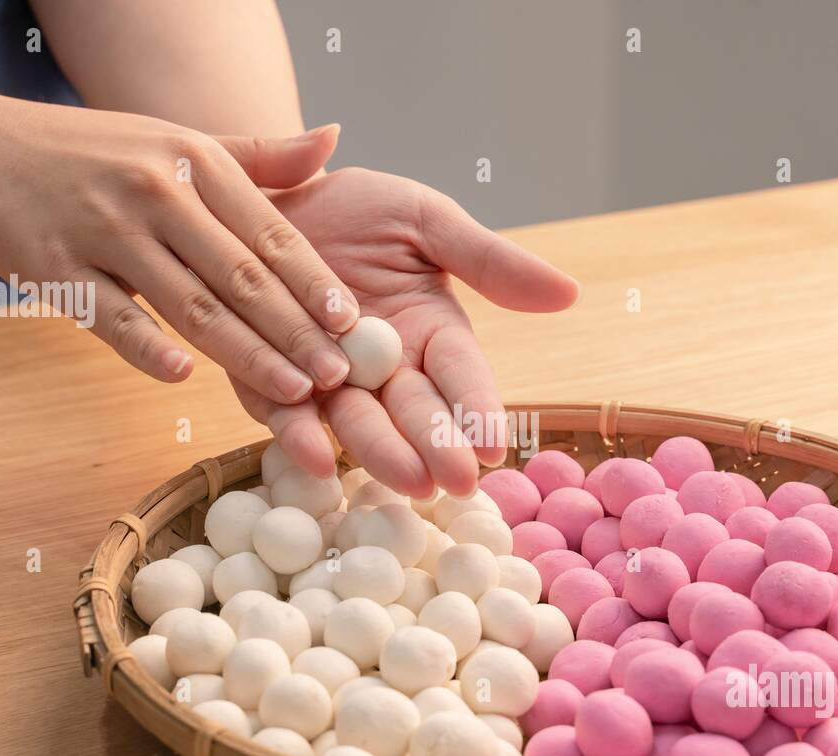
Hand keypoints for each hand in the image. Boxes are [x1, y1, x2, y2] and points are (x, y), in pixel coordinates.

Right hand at [0, 87, 360, 402]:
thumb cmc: (93, 152)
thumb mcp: (178, 139)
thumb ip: (258, 155)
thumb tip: (334, 141)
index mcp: (196, 161)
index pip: (271, 233)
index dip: (315, 283)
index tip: (354, 325)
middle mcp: (158, 192)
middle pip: (242, 276)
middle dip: (297, 330)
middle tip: (338, 375)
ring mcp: (105, 230)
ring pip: (190, 304)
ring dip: (247, 352)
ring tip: (293, 390)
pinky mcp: (56, 268)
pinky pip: (112, 316)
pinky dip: (147, 347)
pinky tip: (183, 377)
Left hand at [228, 167, 579, 498]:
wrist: (269, 193)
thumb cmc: (356, 208)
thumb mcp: (427, 221)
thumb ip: (488, 260)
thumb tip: (568, 292)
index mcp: (430, 331)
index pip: (461, 374)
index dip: (478, 409)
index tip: (495, 446)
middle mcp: (383, 368)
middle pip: (415, 411)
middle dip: (436, 445)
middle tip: (456, 480)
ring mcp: (328, 381)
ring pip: (357, 423)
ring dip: (381, 453)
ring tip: (408, 480)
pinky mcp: (270, 384)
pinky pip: (283, 413)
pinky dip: (298, 437)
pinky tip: (315, 454)